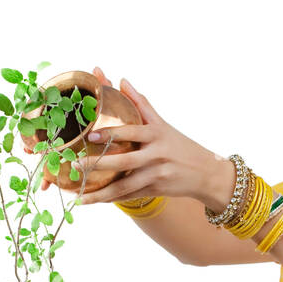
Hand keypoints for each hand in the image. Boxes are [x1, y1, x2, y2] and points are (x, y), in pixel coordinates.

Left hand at [40, 67, 234, 210]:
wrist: (206, 173)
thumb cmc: (179, 145)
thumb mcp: (162, 124)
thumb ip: (140, 104)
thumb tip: (121, 80)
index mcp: (156, 134)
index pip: (131, 131)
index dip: (111, 133)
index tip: (91, 133)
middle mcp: (157, 154)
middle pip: (124, 161)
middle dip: (99, 164)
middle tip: (76, 165)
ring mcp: (156, 174)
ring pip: (125, 185)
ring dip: (101, 192)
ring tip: (79, 194)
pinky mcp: (156, 190)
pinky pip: (129, 196)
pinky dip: (110, 199)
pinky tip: (92, 201)